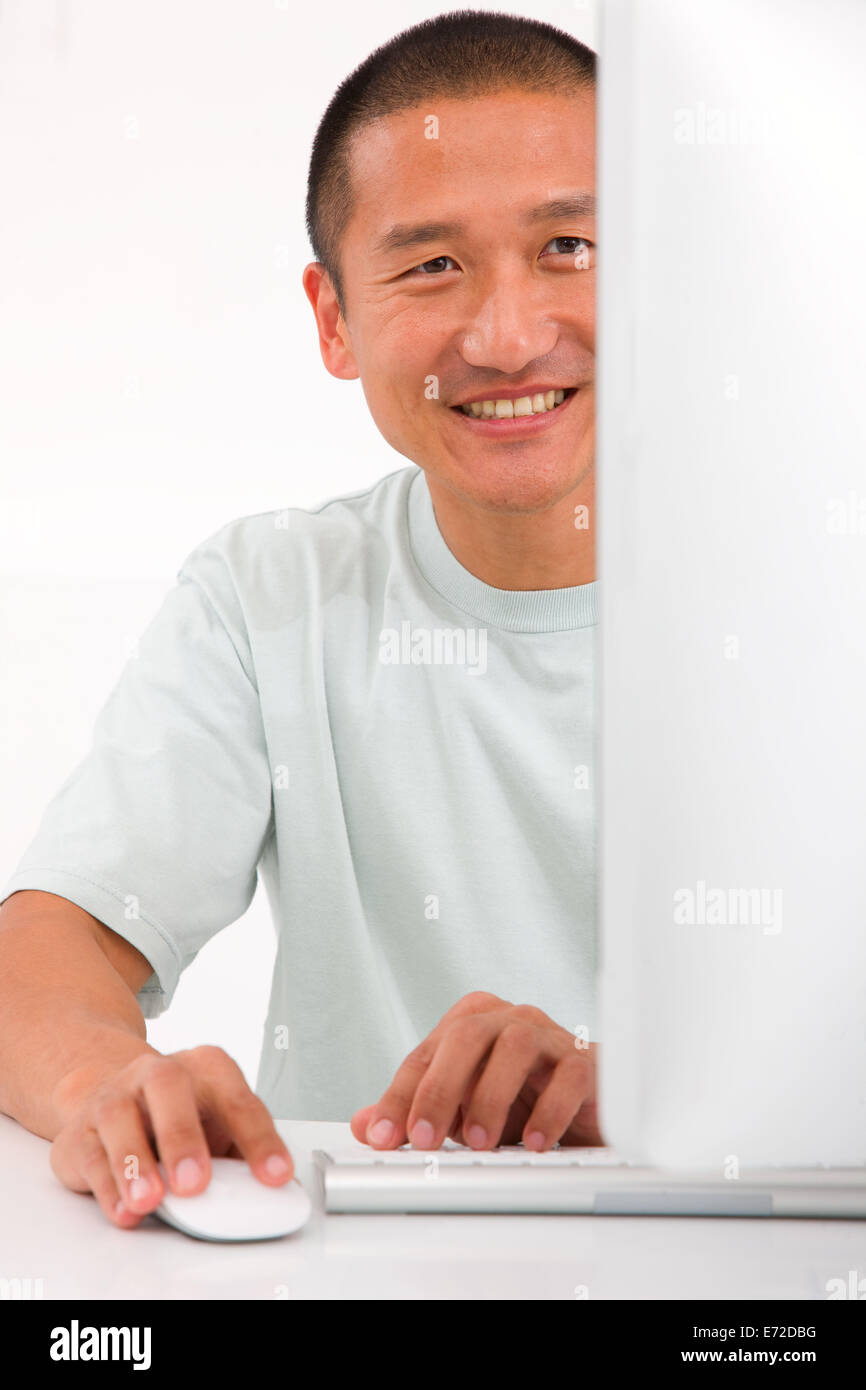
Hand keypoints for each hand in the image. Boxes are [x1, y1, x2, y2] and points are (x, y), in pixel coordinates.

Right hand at [50, 1046, 294, 1228]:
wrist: (114, 1097)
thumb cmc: (180, 1116)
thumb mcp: (218, 1125)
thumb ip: (242, 1153)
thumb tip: (278, 1188)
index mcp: (206, 1068)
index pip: (238, 1099)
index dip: (259, 1139)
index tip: (274, 1176)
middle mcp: (158, 1072)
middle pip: (168, 1086)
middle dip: (182, 1136)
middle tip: (195, 1184)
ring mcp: (116, 1096)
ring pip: (118, 1117)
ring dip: (135, 1163)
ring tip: (150, 1201)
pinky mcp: (81, 1130)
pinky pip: (90, 1154)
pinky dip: (108, 1186)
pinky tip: (124, 1210)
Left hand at [351, 991, 602, 1151]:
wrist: (584, 1104)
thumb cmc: (520, 1098)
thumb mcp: (461, 1108)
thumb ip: (415, 1110)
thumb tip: (366, 1124)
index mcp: (470, 1022)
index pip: (425, 1054)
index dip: (400, 1097)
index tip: (383, 1137)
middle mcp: (507, 1019)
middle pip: (465, 1036)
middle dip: (440, 1089)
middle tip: (426, 1138)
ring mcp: (549, 1035)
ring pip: (516, 1046)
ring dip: (492, 1097)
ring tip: (480, 1142)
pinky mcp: (585, 1061)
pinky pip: (567, 1076)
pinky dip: (549, 1110)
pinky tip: (533, 1141)